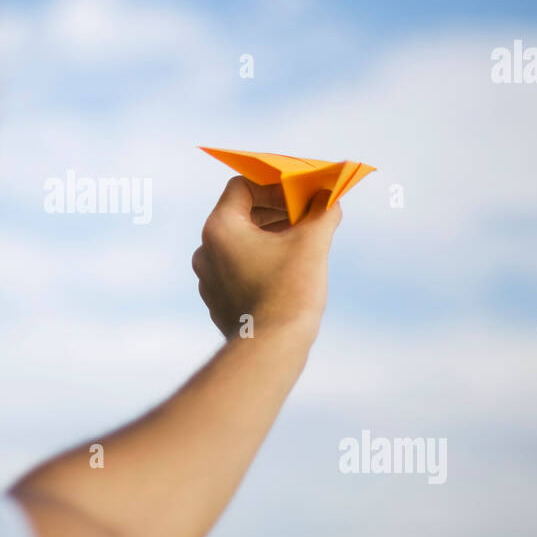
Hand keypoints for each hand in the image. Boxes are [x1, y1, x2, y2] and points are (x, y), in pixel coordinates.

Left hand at [191, 176, 340, 343]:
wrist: (270, 349)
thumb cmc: (289, 291)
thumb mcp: (312, 243)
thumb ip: (322, 213)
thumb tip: (331, 199)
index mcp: (219, 228)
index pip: (242, 188)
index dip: (274, 186)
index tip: (301, 196)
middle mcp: (205, 251)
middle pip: (241, 215)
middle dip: (277, 212)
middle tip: (308, 215)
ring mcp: (208, 279)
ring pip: (240, 243)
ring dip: (270, 236)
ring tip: (302, 241)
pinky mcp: (218, 301)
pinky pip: (238, 269)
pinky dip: (261, 261)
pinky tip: (288, 270)